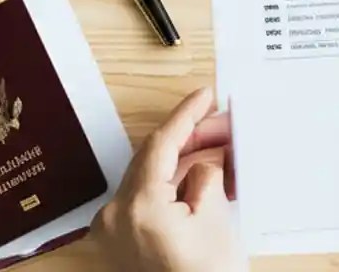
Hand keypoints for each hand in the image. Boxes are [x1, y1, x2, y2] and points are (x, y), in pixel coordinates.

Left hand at [93, 87, 242, 271]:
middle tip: (224, 125)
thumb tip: (204, 162)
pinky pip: (147, 201)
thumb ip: (205, 177)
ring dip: (186, 164)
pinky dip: (174, 188)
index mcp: (139, 205)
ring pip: (152, 179)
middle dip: (192, 139)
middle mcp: (116, 215)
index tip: (204, 95)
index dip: (187, 114)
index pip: (162, 143)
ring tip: (224, 154)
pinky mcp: (121, 243)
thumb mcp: (216, 220)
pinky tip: (204, 181)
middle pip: (154, 159)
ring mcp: (114, 231)